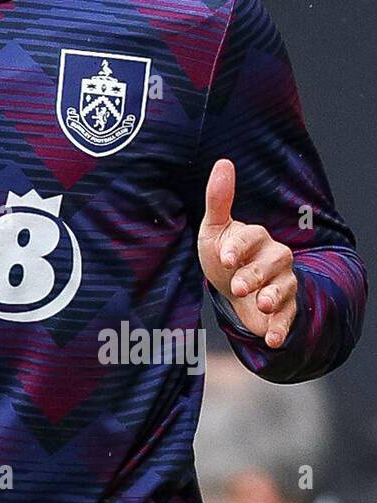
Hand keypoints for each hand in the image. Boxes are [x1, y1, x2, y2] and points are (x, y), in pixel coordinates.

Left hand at [197, 158, 297, 348]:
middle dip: (255, 274)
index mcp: (256, 237)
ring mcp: (282, 283)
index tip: (224, 259)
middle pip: (273, 261)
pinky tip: (271, 340)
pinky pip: (289, 318)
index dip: (239, 247)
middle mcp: (275, 258)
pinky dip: (281, 329)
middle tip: (238, 286)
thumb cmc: (223, 256)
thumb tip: (224, 162)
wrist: (233, 290)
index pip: (252, 238)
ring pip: (285, 287)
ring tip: (259, 305)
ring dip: (273, 297)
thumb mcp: (214, 230)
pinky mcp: (286, 309)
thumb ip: (218, 199)